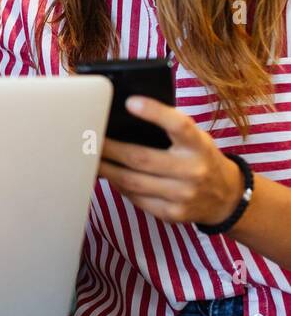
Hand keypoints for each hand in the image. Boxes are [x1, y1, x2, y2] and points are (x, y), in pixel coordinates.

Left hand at [98, 95, 244, 225]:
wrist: (227, 197)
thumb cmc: (200, 158)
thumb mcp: (195, 139)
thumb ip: (169, 129)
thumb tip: (123, 115)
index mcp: (199, 145)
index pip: (179, 125)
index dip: (155, 112)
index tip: (130, 101)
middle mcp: (193, 170)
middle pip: (141, 158)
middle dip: (109, 149)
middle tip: (89, 140)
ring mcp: (184, 195)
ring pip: (132, 182)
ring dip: (106, 170)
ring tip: (90, 159)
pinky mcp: (173, 214)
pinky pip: (136, 199)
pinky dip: (119, 187)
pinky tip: (110, 177)